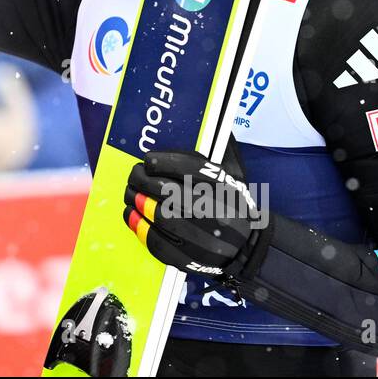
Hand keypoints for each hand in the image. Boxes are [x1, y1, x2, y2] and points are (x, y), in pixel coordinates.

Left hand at [122, 145, 262, 279]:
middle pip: (170, 193)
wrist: (247, 247)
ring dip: (138, 202)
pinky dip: (140, 227)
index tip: (148, 160)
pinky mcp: (190, 260)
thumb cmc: (234, 203)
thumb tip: (212, 118)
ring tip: (130, 193)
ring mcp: (203, 241)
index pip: (190, 170)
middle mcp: (216, 214)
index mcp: (227, 190)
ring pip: (161, 217)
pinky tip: (131, 214)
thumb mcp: (235, 174)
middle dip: (143, 181)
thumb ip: (222, 148)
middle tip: (133, 175)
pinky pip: (159, 243)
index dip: (163, 162)